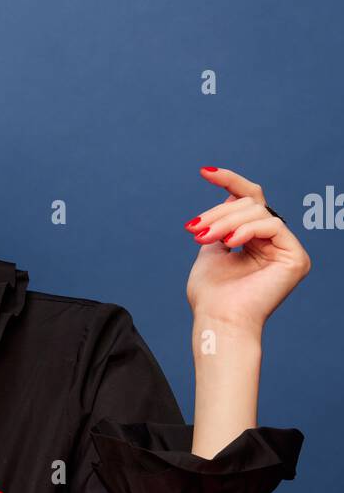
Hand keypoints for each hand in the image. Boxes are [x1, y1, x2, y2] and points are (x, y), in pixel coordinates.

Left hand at [184, 166, 310, 332]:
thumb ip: (221, 225)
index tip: (204, 171)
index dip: (229, 181)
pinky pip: (272, 225)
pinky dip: (247, 229)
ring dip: (225, 221)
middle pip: (250, 203)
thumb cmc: (211, 296)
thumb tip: (228, 196)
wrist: (218, 321)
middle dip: (218, 213)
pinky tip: (230, 242)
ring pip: (257, 211)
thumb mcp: (211, 250)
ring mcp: (287, 250)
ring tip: (204, 238)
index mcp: (257, 241)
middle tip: (195, 230)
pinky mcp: (296, 258)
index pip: (249, 200)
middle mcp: (275, 243)